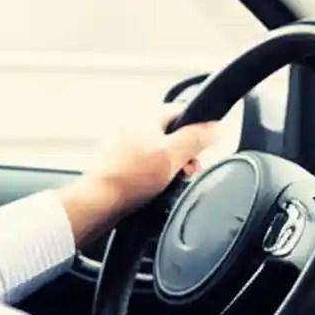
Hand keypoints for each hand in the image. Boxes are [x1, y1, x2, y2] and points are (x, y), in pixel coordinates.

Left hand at [57, 103, 221, 246]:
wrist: (98, 202)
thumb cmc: (130, 178)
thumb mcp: (173, 155)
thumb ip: (196, 138)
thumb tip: (217, 127)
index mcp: (144, 118)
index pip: (180, 112)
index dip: (198, 127)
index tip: (205, 146)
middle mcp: (131, 128)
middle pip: (170, 135)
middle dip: (184, 154)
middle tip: (189, 170)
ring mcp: (122, 148)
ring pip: (157, 153)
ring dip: (170, 168)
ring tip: (173, 183)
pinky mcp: (116, 168)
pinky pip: (143, 169)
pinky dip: (153, 178)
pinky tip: (156, 191)